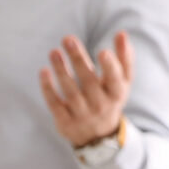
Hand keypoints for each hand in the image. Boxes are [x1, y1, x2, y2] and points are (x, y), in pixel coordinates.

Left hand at [39, 31, 132, 147]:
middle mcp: (100, 106)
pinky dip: (48, 89)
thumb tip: (122, 33)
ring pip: (70, 92)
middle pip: (88, 81)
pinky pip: (55, 104)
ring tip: (54, 52)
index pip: (115, 80)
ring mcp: (82, 115)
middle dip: (78, 59)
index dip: (110, 67)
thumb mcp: (121, 82)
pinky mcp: (65, 122)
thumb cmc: (109, 97)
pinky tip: (44, 71)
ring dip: (61, 71)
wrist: (97, 135)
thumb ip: (124, 58)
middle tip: (68, 38)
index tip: (103, 52)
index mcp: (116, 94)